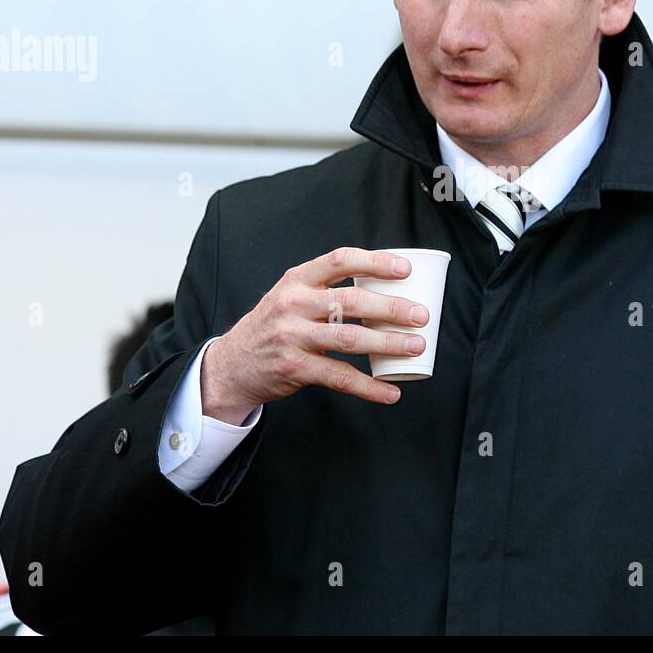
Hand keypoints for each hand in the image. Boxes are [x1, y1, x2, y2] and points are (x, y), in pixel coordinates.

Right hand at [199, 247, 430, 423]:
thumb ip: (325, 290)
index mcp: (297, 280)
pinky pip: (339, 377)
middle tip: (420, 315)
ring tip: (416, 346)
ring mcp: (293, 336)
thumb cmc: (273, 327)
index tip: (405, 269)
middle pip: (352, 300)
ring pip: (351, 338)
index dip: (375, 262)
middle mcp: (294, 304)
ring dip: (389, 342)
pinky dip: (368, 387)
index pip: (340, 260)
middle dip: (392, 307)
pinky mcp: (294, 367)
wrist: (232, 364)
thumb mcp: (290, 297)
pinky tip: (390, 392)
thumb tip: (383, 290)